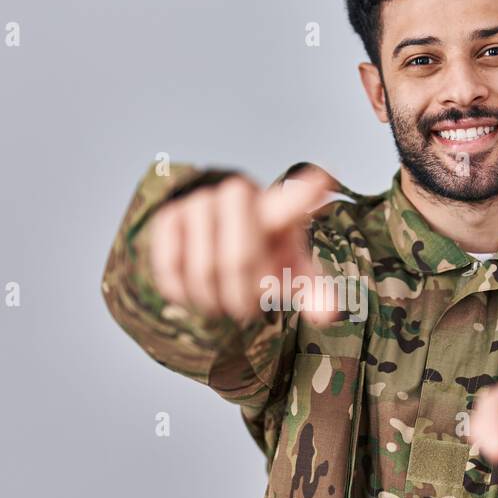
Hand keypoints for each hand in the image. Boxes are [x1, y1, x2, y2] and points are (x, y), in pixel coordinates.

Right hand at [147, 168, 338, 323]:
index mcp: (278, 210)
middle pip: (239, 260)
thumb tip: (329, 316)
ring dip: (212, 301)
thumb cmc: (264, 255)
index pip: (293, 202)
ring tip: (221, 306)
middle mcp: (239, 195)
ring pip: (203, 268)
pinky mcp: (169, 215)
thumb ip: (311, 291)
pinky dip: (182, 293)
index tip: (323, 181)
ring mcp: (201, 201)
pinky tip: (193, 296)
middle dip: (242, 298)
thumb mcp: (290, 270)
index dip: (305, 195)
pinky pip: (170, 265)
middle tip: (246, 313)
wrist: (216, 236)